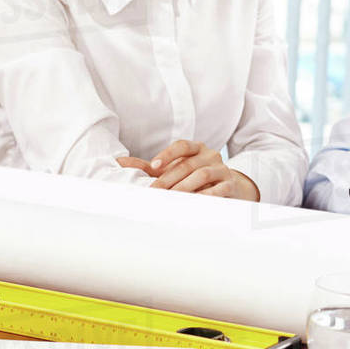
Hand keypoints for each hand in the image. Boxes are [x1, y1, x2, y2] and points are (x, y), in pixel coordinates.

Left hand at [117, 140, 258, 200]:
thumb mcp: (173, 169)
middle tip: (155, 191)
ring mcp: (222, 169)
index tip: (154, 165)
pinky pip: (220, 188)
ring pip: (203, 175)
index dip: (168, 154)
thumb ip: (149, 167)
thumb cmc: (194, 177)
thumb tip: (119, 163)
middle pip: (188, 164)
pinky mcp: (230, 184)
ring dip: (185, 187)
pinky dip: (207, 195)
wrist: (229, 186)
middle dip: (170, 179)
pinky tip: (196, 203)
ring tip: (172, 198)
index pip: (183, 146)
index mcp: (196, 149)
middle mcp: (210, 155)